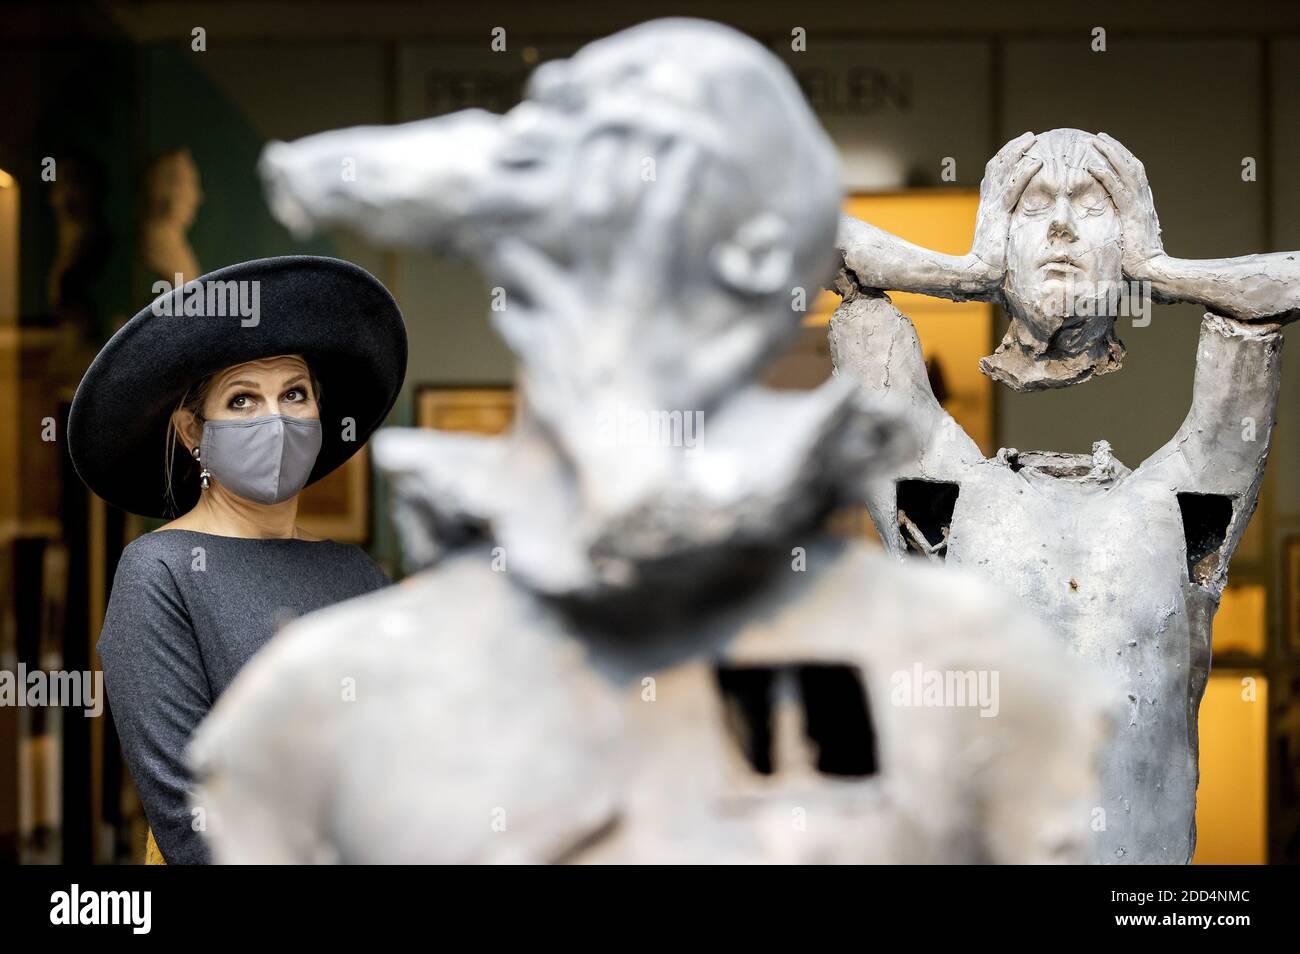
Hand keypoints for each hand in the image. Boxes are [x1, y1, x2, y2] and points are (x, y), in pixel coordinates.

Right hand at [969, 131, 1042, 280]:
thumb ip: (1009, 226)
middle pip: (996, 166)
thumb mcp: (1002, 239)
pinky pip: (1012, 190)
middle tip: (1030, 136)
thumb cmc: (993, 265)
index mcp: (988, 207)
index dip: (1006, 157)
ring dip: (1018, 152)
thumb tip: (1024, 223)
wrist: (978, 276)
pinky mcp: (998, 216)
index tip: (1022, 146)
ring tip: (1033, 139)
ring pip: (1003, 172)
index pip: (994, 174)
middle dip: (1012, 148)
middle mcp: (987, 203)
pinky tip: (1038, 162)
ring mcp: (992, 208)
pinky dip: (1024, 173)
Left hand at [1087, 132, 1164, 276]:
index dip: (1121, 159)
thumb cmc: (1136, 266)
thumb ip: (1115, 231)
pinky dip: (1106, 176)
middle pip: (1131, 166)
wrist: (1152, 275)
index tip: (1106, 148)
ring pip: (1127, 171)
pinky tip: (1092, 165)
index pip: (1133, 175)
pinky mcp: (1133, 215)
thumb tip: (1099, 233)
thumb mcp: (1123, 242)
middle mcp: (1143, 202)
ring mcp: (1140, 207)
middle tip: (1099, 136)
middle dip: (1115, 149)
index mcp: (1142, 206)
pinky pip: (1118, 190)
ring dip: (1111, 154)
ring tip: (1095, 140)